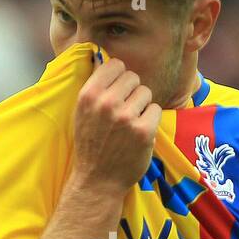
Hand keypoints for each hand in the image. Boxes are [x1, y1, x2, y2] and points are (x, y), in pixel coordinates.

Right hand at [69, 56, 160, 195]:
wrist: (97, 180)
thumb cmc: (91, 144)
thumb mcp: (83, 112)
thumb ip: (96, 87)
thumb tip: (106, 58)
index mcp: (88, 95)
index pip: (115, 64)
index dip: (119, 77)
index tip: (118, 91)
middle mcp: (106, 103)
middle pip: (133, 77)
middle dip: (132, 92)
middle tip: (125, 111)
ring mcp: (126, 117)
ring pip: (146, 93)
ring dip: (142, 106)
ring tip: (130, 123)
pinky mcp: (143, 131)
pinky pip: (155, 110)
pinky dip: (150, 120)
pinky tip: (139, 133)